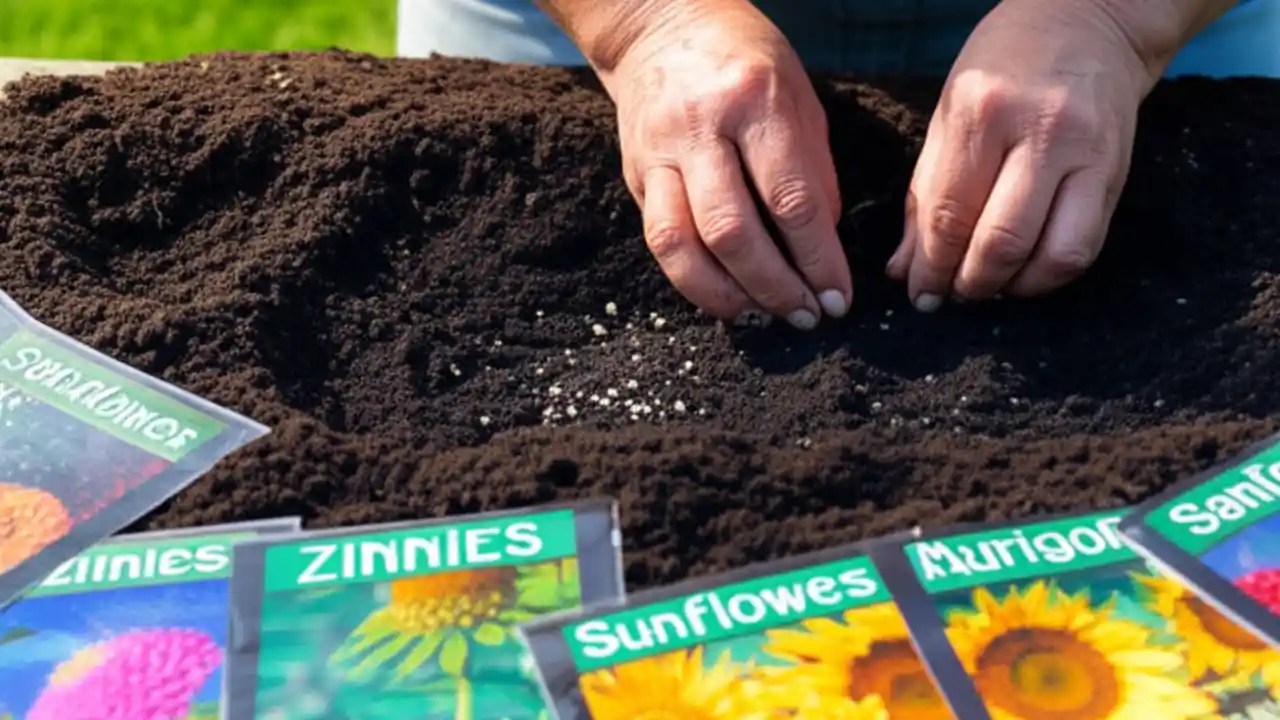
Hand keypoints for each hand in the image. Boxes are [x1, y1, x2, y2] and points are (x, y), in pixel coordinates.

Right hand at [598, 0, 849, 328]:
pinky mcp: (634, 175)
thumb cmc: (747, 62)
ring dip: (726, 295)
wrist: (662, 24)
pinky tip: (727, 298)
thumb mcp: (800, 98)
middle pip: (732, 231)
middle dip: (775, 287)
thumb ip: (813, 172)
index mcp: (753, 101)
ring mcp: (657, 153)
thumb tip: (820, 249)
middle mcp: (698, 128)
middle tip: (807, 316)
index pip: (790, 199)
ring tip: (763, 317)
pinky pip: (660, 241)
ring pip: (681, 245)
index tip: (839, 297)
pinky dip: (694, 280)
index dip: (818, 260)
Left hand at [886, 0, 1161, 308]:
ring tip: (988, 286)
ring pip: (1049, 254)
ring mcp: (1084, 153)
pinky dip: (1049, 275)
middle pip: (999, 241)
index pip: (949, 213)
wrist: (1090, 20)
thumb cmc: (1004, 66)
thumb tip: (903, 268)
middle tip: (952, 296)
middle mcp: (1037, 131)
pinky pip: (1084, 247)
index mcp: (980, 112)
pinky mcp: (1116, 172)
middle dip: (968, 284)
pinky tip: (1026, 273)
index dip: (931, 267)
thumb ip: (924, 193)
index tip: (919, 293)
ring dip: (1012, 287)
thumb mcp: (947, 114)